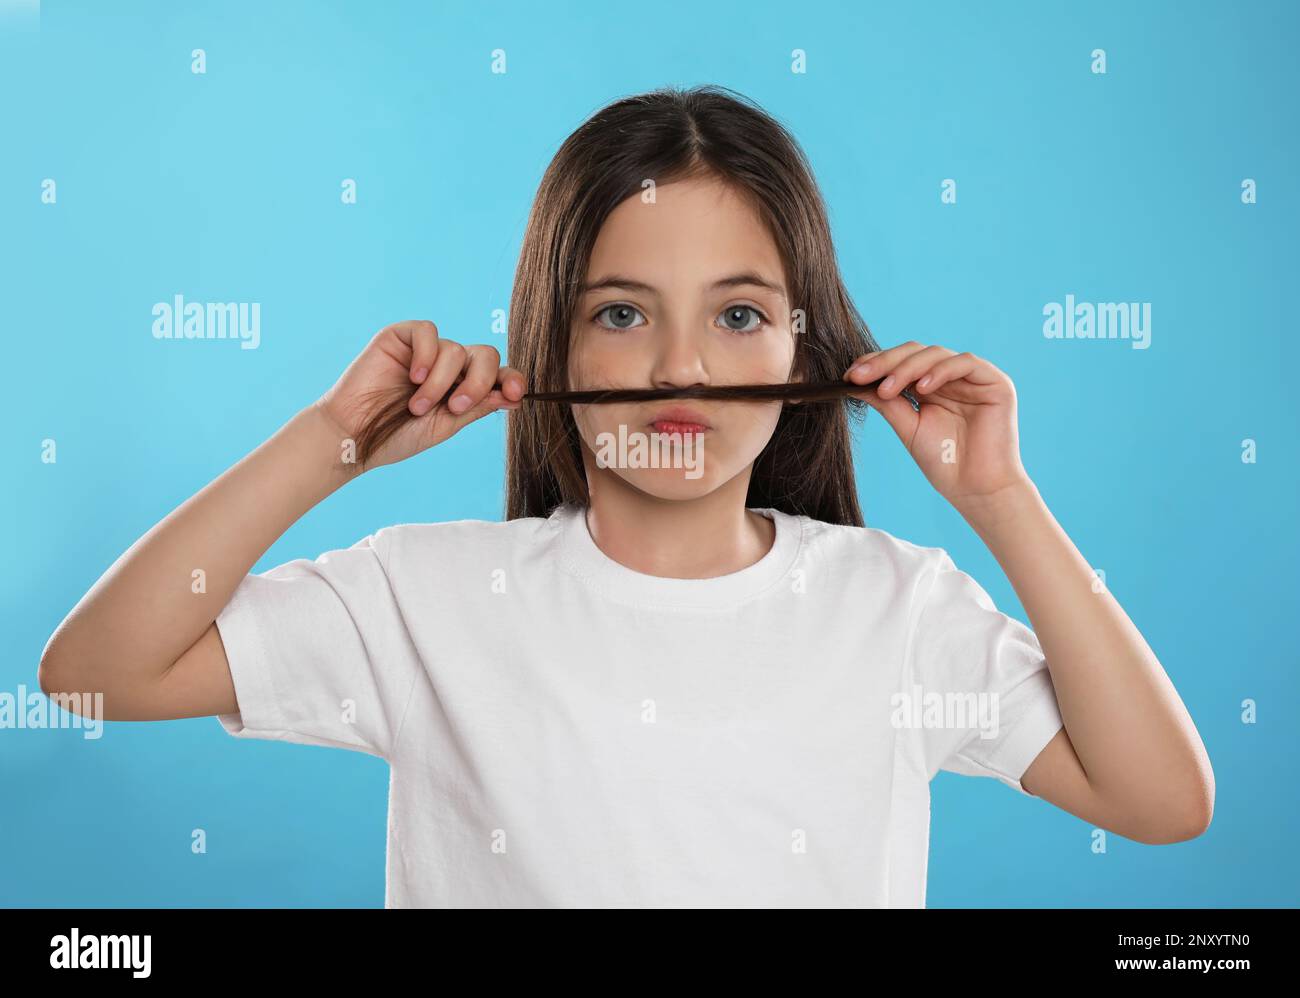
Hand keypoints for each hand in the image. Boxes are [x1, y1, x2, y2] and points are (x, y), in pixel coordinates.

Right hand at [316, 320, 524, 468]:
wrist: (354, 435)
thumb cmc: (397, 435)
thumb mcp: (445, 425)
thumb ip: (477, 407)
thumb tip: (514, 395)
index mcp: (464, 387)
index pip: (499, 375)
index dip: (512, 380)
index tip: (515, 393)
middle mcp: (449, 366)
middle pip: (485, 355)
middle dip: (478, 381)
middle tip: (456, 406)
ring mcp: (426, 350)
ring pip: (456, 350)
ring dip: (440, 383)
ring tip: (416, 406)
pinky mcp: (402, 336)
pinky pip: (428, 331)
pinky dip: (426, 356)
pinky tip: (413, 378)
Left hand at [843, 342, 1031, 509]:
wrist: (975, 489)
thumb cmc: (944, 463)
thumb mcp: (908, 427)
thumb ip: (887, 401)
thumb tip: (854, 382)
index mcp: (932, 386)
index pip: (901, 363)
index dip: (876, 363)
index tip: (849, 376)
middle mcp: (952, 377)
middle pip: (916, 353)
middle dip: (885, 362)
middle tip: (859, 376)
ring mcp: (973, 378)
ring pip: (936, 353)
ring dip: (906, 368)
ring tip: (886, 390)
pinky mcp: (995, 382)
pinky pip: (965, 363)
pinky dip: (941, 371)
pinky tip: (922, 388)